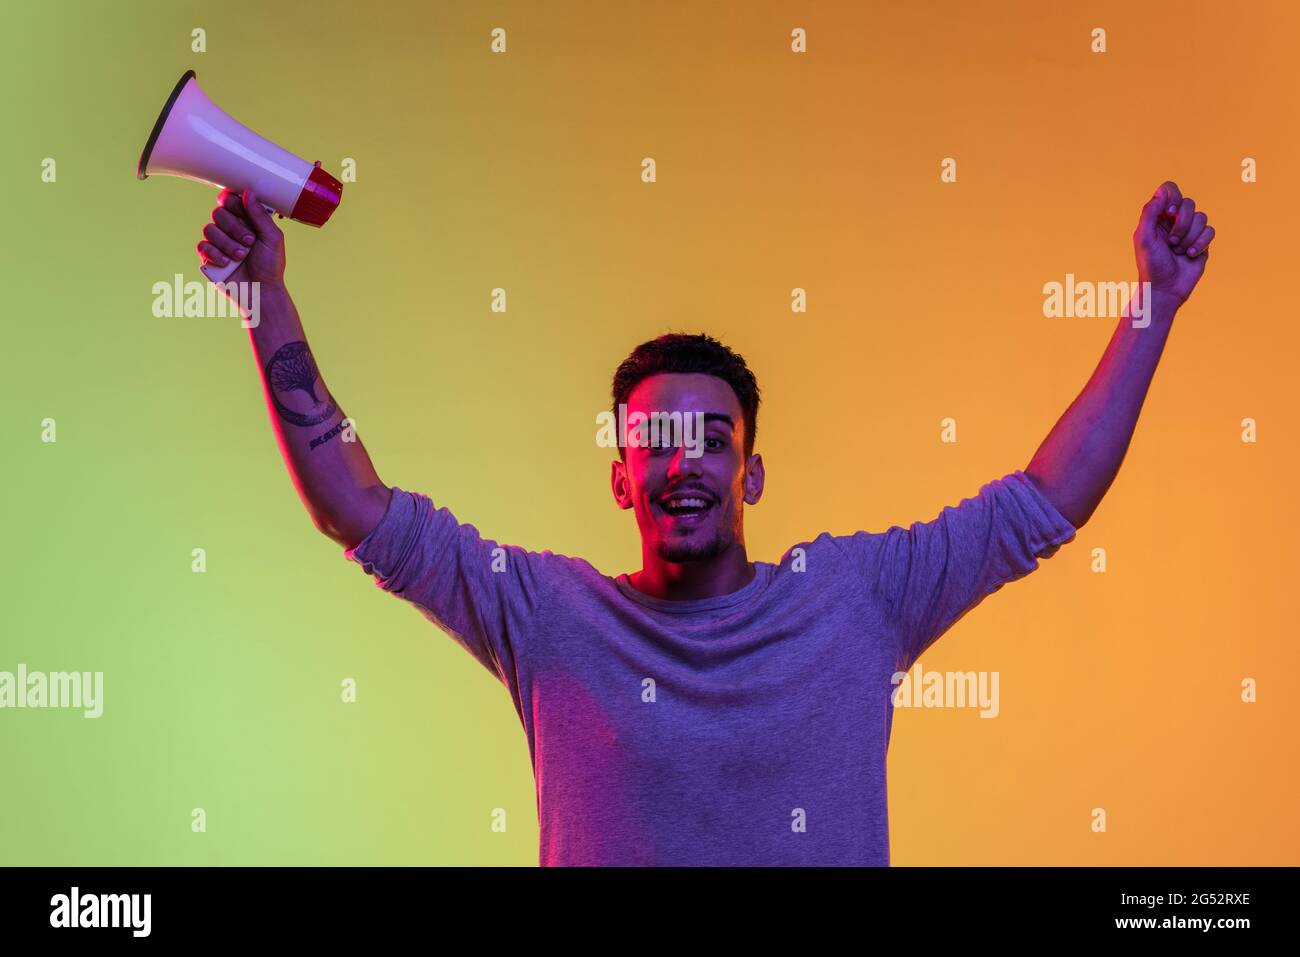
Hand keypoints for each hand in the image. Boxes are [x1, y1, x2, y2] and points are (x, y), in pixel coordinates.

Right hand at [196, 188, 285, 286]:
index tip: (242, 212)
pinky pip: (202, 246)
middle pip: (218, 213)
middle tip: (249, 241)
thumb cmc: (270, 266)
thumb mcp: (272, 237)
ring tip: (241, 256)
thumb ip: (260, 214)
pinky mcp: (209, 257)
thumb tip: (248, 192)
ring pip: (209, 229)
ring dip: (227, 243)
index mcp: (246, 221)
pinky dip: (215, 254)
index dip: (233, 203)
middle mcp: (230, 229)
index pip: (230, 200)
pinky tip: (227, 263)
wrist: (261, 292)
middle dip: (234, 228)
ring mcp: (218, 242)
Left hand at [1134, 181, 1214, 304]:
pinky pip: (1210, 230)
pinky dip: (1200, 243)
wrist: (1165, 289)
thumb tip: (1162, 192)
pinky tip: (1189, 255)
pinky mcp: (1202, 242)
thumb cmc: (1150, 264)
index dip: (1173, 197)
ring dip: (1189, 236)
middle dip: (1181, 223)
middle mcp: (1173, 221)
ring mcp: (1189, 231)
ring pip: (1201, 217)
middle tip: (1172, 241)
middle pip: (1188, 203)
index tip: (1169, 212)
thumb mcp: (1143, 238)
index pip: (1169, 190)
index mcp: (1157, 217)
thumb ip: (1150, 213)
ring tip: (1178, 251)